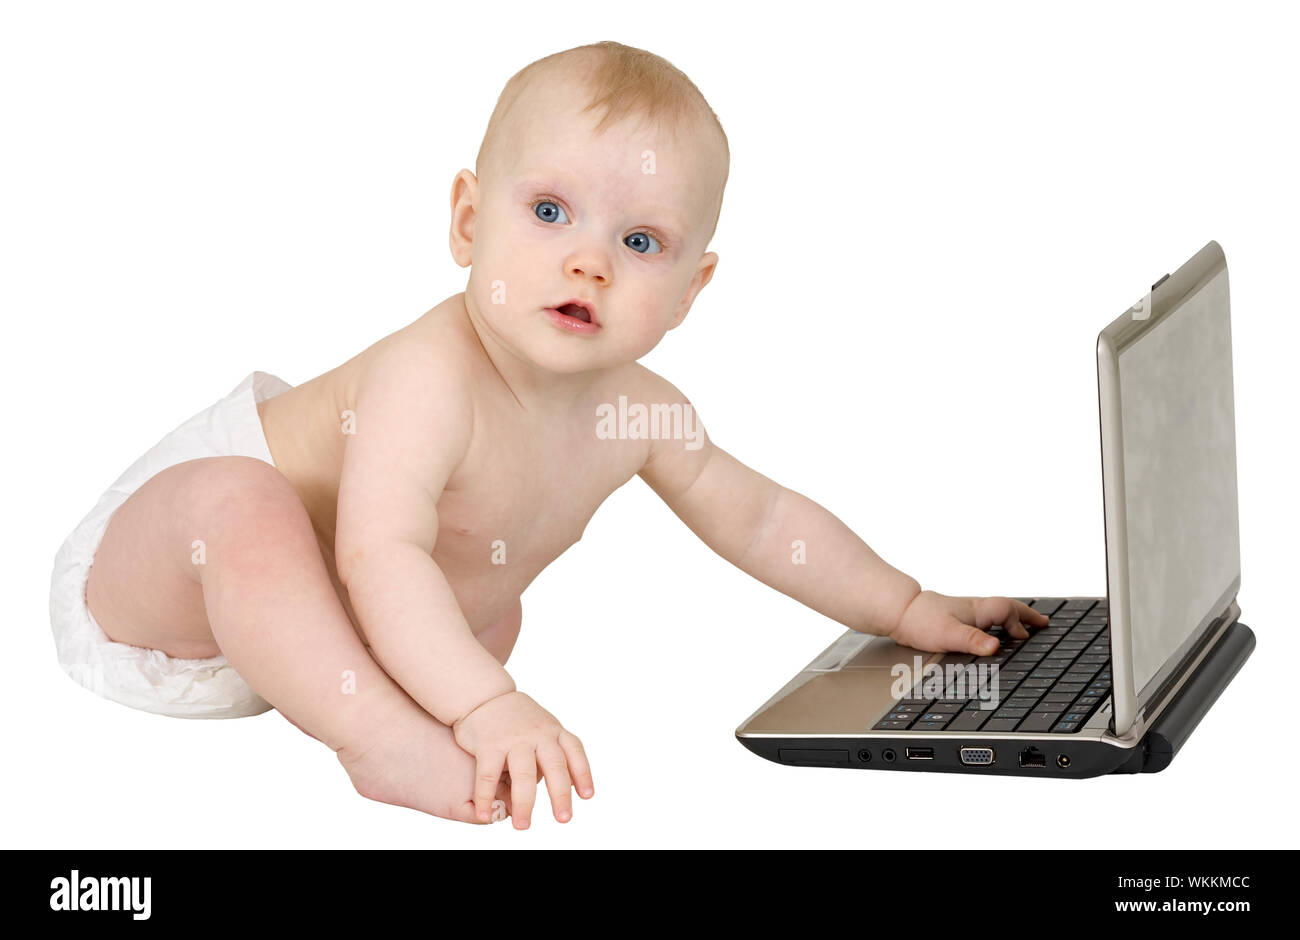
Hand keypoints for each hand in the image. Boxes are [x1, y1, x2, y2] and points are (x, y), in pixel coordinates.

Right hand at [451, 690, 593, 828]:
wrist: (484, 695)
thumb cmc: (518, 719)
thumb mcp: (543, 729)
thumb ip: (554, 756)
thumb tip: (567, 790)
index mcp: (554, 732)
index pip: (574, 752)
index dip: (583, 774)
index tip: (587, 796)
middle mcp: (538, 735)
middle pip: (555, 766)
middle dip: (560, 794)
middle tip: (564, 819)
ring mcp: (514, 739)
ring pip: (524, 774)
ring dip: (524, 803)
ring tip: (522, 826)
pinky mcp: (489, 745)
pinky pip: (489, 775)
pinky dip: (486, 797)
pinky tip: (485, 814)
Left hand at [888, 590, 1048, 654]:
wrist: (897, 612)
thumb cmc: (920, 622)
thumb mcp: (948, 634)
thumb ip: (973, 641)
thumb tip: (995, 648)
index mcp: (976, 611)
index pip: (1008, 610)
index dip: (1024, 620)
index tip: (1038, 629)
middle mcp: (972, 610)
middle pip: (1005, 608)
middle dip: (1025, 616)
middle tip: (1042, 623)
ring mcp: (963, 613)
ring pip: (994, 613)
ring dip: (1011, 619)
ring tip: (1023, 629)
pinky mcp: (953, 619)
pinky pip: (982, 619)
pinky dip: (994, 624)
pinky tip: (990, 633)